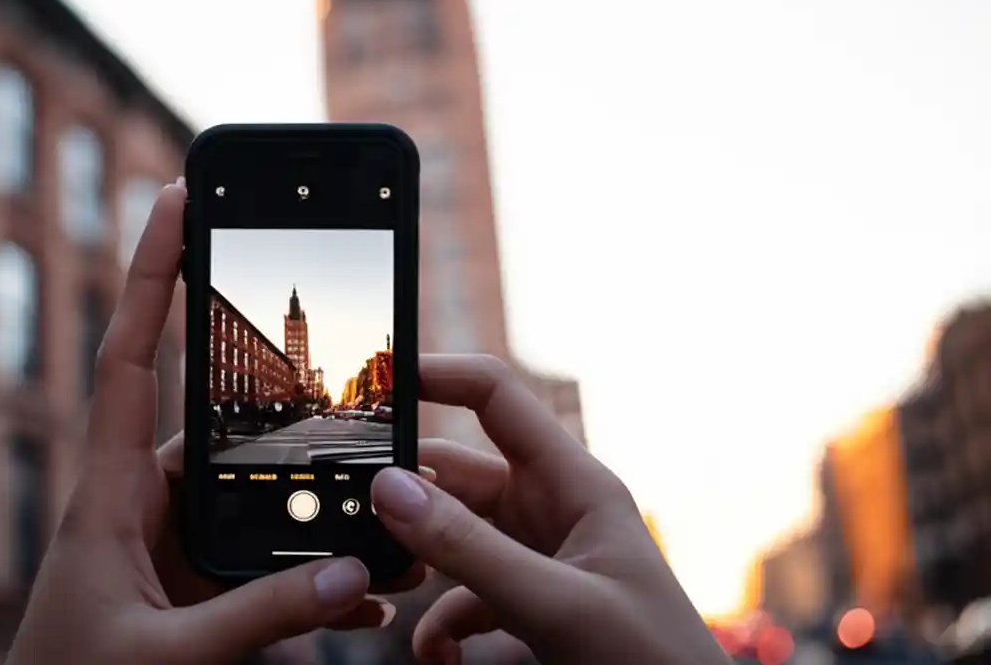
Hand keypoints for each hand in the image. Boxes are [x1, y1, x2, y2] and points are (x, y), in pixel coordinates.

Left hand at [6, 180, 401, 664]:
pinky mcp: (193, 586)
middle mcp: (142, 505)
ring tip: (382, 526)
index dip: (149, 274)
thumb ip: (259, 618)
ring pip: (258, 501)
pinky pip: (263, 560)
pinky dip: (313, 573)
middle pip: (225, 431)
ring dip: (316, 513)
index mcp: (109, 494)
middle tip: (356, 389)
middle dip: (293, 419)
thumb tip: (352, 574)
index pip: (128, 357)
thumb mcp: (166, 659)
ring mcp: (170, 545)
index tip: (175, 196)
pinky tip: (362, 588)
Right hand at [370, 355, 729, 664]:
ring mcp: (538, 561)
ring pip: (452, 541)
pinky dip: (442, 626)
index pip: (496, 398)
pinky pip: (464, 599)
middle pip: (457, 476)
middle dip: (409, 498)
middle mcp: (551, 512)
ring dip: (420, 571)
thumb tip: (391, 489)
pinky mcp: (528, 608)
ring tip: (401, 598)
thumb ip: (470, 549)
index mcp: (573, 484)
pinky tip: (439, 655)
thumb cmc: (654, 662)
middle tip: (358, 520)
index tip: (378, 383)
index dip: (439, 377)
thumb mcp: (556, 604)